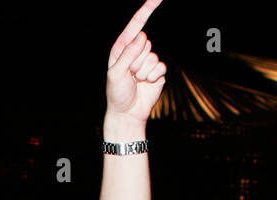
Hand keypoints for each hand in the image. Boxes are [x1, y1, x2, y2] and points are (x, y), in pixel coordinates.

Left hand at [105, 0, 166, 124]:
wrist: (128, 112)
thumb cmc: (117, 93)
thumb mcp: (116, 73)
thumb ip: (128, 54)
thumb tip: (142, 36)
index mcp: (121, 48)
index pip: (135, 25)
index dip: (146, 10)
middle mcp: (135, 51)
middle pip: (145, 44)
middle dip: (136, 62)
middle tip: (130, 75)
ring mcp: (148, 60)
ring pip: (153, 57)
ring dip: (144, 72)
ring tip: (137, 81)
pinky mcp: (158, 70)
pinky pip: (161, 66)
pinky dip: (153, 77)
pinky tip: (147, 84)